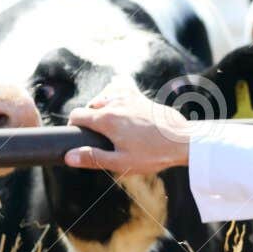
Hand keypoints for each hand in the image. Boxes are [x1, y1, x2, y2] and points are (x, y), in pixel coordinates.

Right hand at [64, 95, 197, 175]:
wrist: (183, 141)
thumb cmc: (153, 154)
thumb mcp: (121, 162)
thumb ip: (93, 158)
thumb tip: (69, 156)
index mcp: (106, 119)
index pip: (76, 114)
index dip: (73, 125)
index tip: (78, 135)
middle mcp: (115, 104)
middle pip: (90, 106)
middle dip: (88, 118)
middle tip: (97, 135)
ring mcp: (130, 98)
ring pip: (105, 97)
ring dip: (102, 107)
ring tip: (109, 124)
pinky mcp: (142, 98)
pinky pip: (122, 89)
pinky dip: (116, 95)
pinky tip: (120, 105)